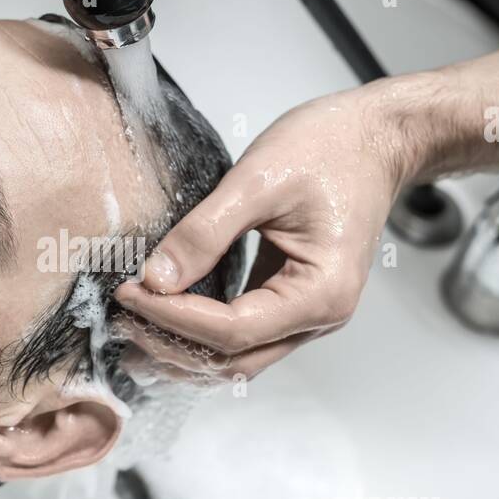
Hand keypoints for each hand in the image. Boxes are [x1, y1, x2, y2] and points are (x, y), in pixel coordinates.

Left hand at [114, 83, 417, 380]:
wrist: (378, 138)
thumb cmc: (331, 149)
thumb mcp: (259, 179)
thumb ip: (204, 232)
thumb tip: (156, 279)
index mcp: (320, 293)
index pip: (231, 330)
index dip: (172, 319)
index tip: (129, 293)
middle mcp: (318, 317)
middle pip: (233, 359)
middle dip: (172, 345)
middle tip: (121, 316)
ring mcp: (307, 315)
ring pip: (237, 358)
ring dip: (183, 350)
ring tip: (132, 326)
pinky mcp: (292, 301)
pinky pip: (243, 335)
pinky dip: (201, 334)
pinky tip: (164, 318)